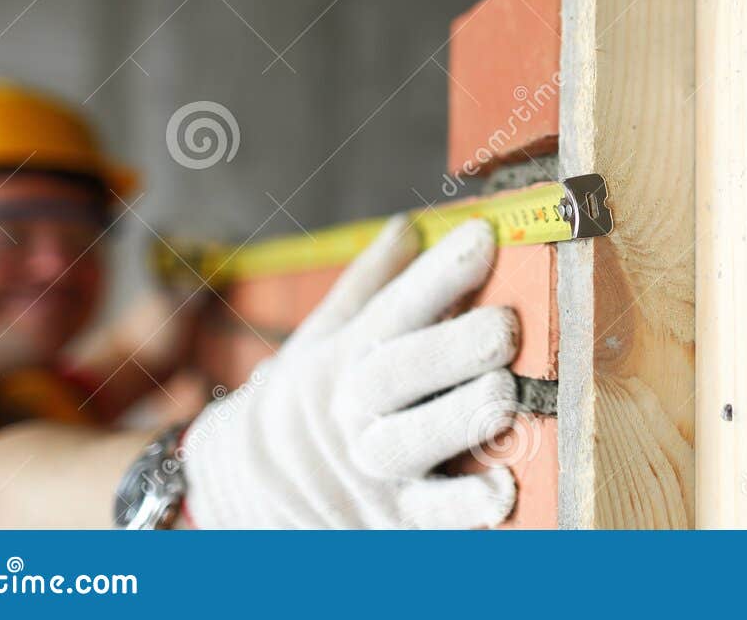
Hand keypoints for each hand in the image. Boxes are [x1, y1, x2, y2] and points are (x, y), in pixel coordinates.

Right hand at [180, 218, 520, 527]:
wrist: (241, 492)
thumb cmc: (302, 401)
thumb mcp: (320, 340)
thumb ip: (370, 286)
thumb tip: (412, 225)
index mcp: (342, 358)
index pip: (393, 309)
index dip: (438, 274)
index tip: (483, 237)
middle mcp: (353, 413)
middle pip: (398, 376)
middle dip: (452, 348)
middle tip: (506, 326)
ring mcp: (371, 470)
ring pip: (411, 444)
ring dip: (460, 419)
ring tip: (505, 395)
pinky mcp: (391, 522)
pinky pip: (428, 517)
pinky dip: (463, 509)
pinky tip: (502, 492)